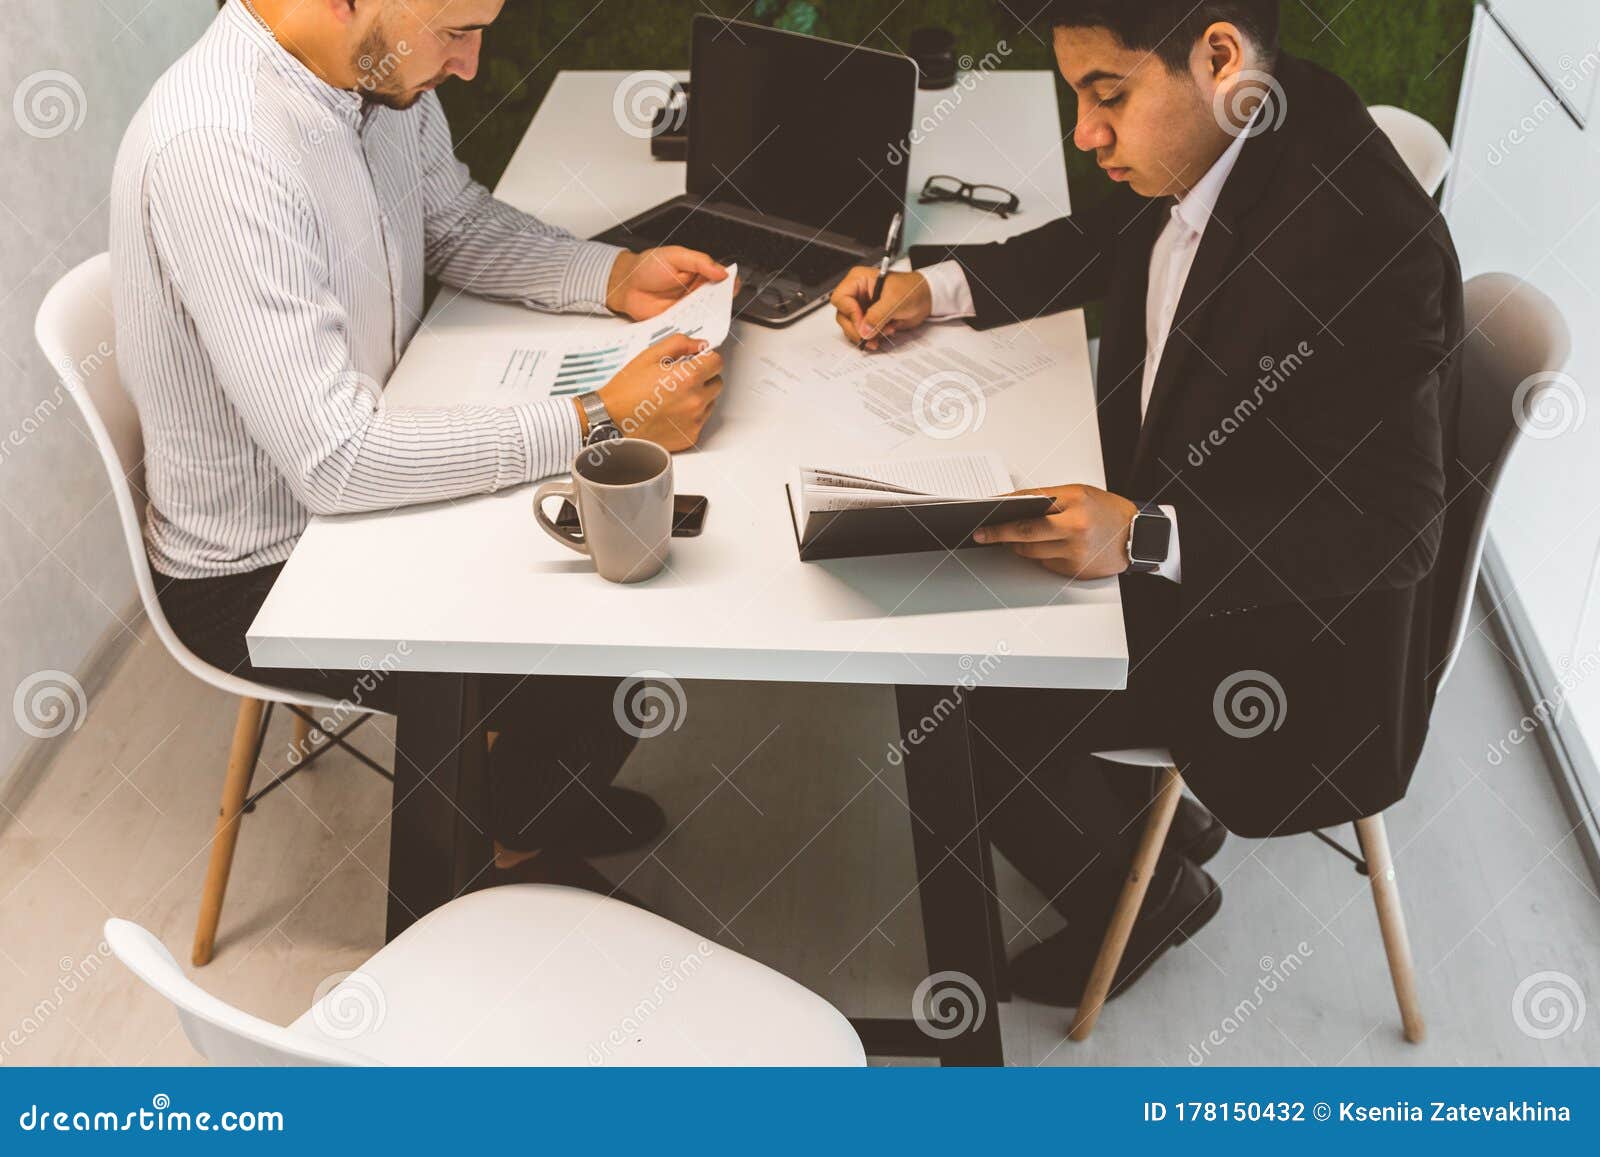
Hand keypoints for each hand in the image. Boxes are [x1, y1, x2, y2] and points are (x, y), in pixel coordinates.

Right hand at [592, 333, 724, 450]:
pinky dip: (690, 416)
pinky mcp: (690, 436)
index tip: (698, 361)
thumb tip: (699, 344)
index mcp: (688, 377)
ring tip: (672, 397)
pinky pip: (700, 421)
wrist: (612, 422)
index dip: (706, 359)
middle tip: (680, 380)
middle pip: (716, 383)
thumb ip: (679, 344)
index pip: (717, 362)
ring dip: (698, 397)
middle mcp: (695, 400)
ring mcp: (694, 420)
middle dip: (703, 378)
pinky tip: (670, 412)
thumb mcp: (649, 356)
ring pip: (710, 402)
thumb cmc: (626, 392)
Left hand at [605, 247, 730, 320]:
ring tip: (707, 317)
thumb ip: (700, 261)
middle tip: (718, 304)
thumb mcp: (676, 255)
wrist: (626, 285)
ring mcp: (688, 308)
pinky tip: (696, 327)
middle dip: (721, 305)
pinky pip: (691, 327)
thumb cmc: (647, 266)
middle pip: (718, 301)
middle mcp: (697, 292)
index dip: (731, 285)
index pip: (723, 280)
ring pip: (707, 316)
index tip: (731, 288)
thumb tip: (722, 272)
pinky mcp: (678, 321)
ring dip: (709, 319)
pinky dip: (695, 330)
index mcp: (700, 273)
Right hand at [830, 268, 931, 349]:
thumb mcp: (894, 300)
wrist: (924, 299)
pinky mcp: (868, 320)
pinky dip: (873, 337)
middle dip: (858, 329)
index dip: (850, 313)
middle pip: (843, 316)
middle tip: (870, 336)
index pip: (841, 299)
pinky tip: (886, 333)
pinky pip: (862, 333)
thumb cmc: (911, 289)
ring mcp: (861, 308)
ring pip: (851, 328)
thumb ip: (877, 315)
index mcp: (858, 280)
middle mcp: (856, 294)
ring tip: (885, 331)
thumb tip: (864, 330)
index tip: (864, 324)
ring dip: (867, 335)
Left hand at [972, 484, 1137, 578]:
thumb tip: (1012, 507)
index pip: (1027, 505)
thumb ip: (1048, 499)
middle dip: (998, 533)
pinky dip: (1039, 555)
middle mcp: (1074, 527)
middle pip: (1024, 532)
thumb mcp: (1079, 494)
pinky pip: (1044, 563)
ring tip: (1012, 537)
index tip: (984, 513)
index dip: (1002, 510)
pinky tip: (1042, 547)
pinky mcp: (1074, 570)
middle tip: (981, 534)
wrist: (1138, 534)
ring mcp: (1073, 551)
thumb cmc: (1108, 510)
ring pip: (1030, 551)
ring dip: (1017, 545)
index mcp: (1074, 502)